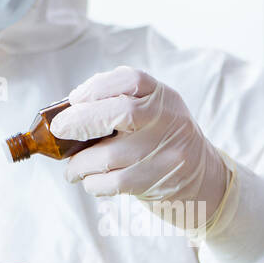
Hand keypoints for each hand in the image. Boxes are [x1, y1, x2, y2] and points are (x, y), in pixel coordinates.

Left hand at [52, 67, 227, 230]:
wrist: (204, 181)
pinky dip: (92, 183)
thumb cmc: (162, 142)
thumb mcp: (154, 113)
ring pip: (108, 155)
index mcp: (163, 97)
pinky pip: (113, 182)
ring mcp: (164, 152)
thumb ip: (119, 105)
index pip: (130, 79)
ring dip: (79, 163)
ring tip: (72, 169)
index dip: (96, 87)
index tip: (74, 99)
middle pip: (119, 112)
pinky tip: (90, 181)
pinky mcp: (158, 181)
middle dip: (80, 121)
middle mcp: (167, 120)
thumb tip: (68, 111)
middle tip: (59, 130)